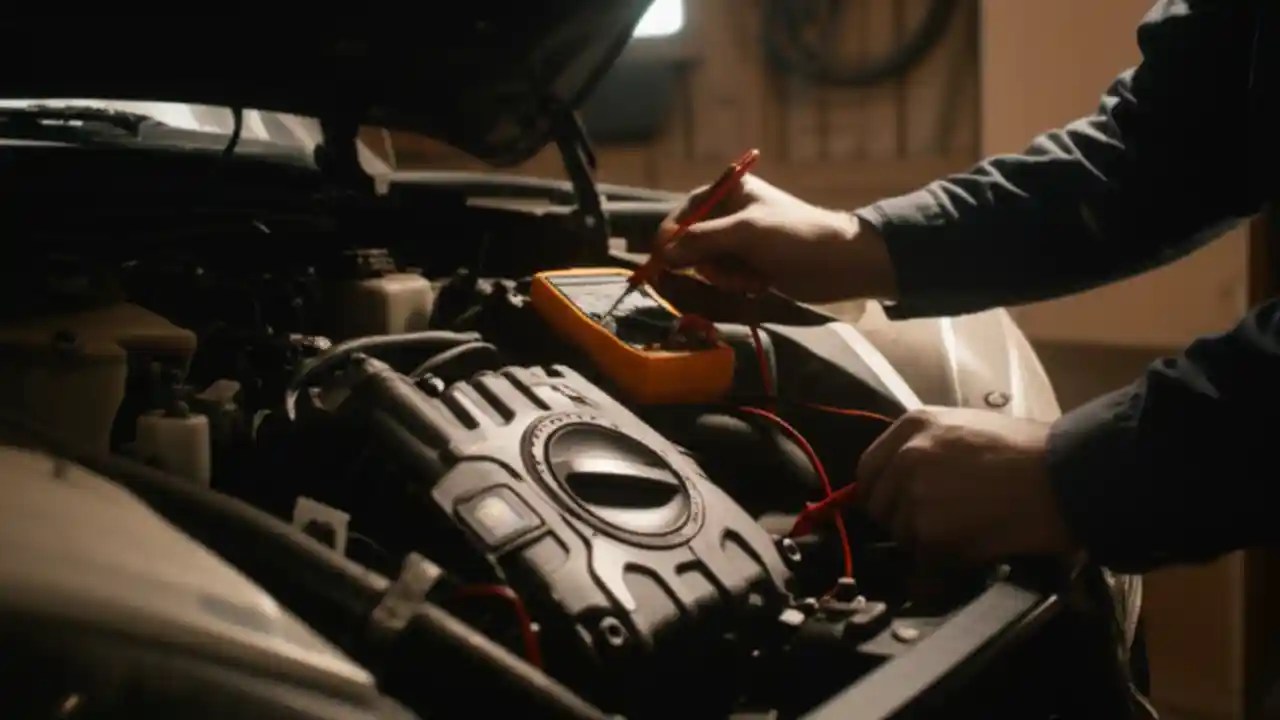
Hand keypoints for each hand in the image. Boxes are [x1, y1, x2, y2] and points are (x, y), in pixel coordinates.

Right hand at [655, 174, 896, 302]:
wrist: (841, 263)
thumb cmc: (795, 235)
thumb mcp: (745, 232)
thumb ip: (701, 240)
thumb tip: (662, 254)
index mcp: (729, 192)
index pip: (683, 211)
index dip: (670, 236)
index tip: (662, 260)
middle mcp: (730, 215)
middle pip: (691, 242)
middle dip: (707, 263)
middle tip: (728, 273)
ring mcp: (740, 243)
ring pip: (707, 265)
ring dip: (725, 277)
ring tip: (752, 279)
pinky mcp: (749, 266)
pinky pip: (725, 278)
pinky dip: (737, 284)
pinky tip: (760, 283)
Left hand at [856, 407, 1078, 562]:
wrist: (1065, 477)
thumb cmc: (1030, 452)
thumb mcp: (967, 429)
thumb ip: (927, 449)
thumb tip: (903, 481)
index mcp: (912, 425)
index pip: (868, 469)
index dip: (881, 493)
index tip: (895, 507)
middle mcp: (905, 457)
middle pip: (880, 506)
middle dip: (904, 521)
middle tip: (941, 525)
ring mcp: (915, 494)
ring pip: (901, 535)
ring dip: (927, 543)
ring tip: (968, 532)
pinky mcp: (931, 531)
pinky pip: (923, 559)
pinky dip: (944, 562)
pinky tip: (975, 547)